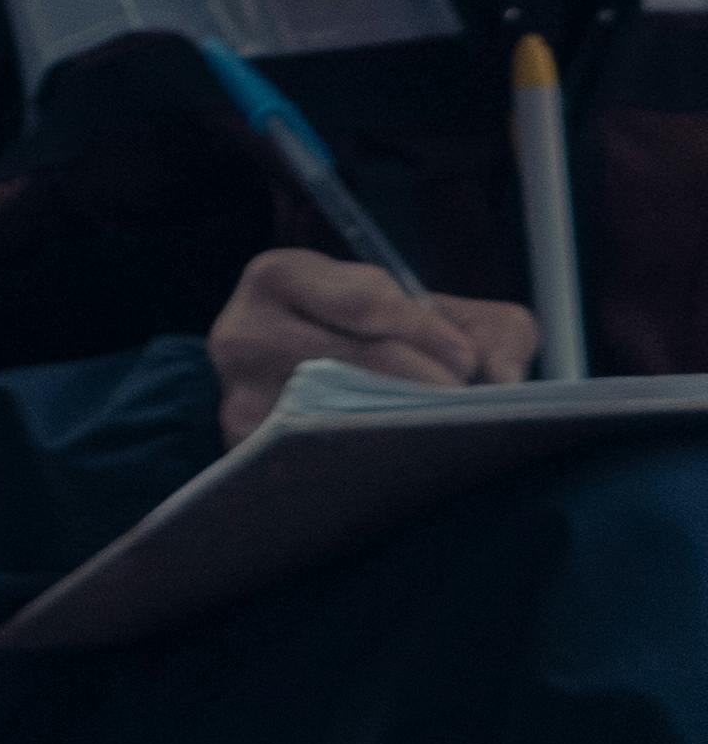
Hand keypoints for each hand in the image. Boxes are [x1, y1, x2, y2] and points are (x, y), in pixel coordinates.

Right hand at [206, 247, 539, 441]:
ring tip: (436, 431)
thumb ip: (493, 331)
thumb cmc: (389, 349)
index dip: (434, 334)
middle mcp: (240, 333)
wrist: (322, 399)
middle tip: (459, 404)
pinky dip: (377, 467)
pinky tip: (399, 463)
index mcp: (280, 276)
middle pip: (367, 361)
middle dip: (433, 385)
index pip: (370, 300)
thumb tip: (503, 382)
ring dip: (411, 428)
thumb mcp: (439, 317)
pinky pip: (327, 466)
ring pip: (349, 418)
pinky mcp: (252, 460)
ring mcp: (240, 400)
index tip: (465, 361)